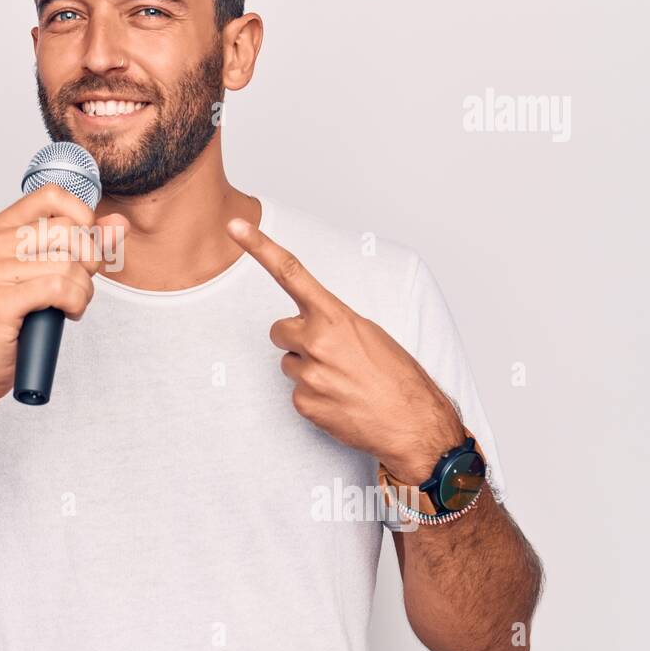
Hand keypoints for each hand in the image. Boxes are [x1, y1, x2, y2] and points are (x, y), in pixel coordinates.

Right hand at [0, 184, 128, 408]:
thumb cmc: (14, 320)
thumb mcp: (50, 273)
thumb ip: (85, 245)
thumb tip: (118, 224)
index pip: (51, 196)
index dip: (82, 218)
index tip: (84, 247)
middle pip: (66, 231)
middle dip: (87, 261)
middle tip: (79, 285)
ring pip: (67, 264)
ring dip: (83, 290)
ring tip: (70, 305)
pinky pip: (58, 289)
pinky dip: (75, 303)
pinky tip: (67, 313)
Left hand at [226, 217, 463, 482]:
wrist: (413, 423)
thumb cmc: (398, 376)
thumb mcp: (370, 334)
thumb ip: (334, 323)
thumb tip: (310, 325)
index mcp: (335, 316)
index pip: (290, 272)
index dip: (259, 247)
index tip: (236, 226)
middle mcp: (316, 341)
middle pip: (280, 330)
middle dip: (297, 339)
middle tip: (329, 354)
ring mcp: (308, 373)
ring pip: (289, 363)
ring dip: (309, 369)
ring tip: (342, 380)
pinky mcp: (304, 403)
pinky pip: (296, 392)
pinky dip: (315, 396)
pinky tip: (340, 400)